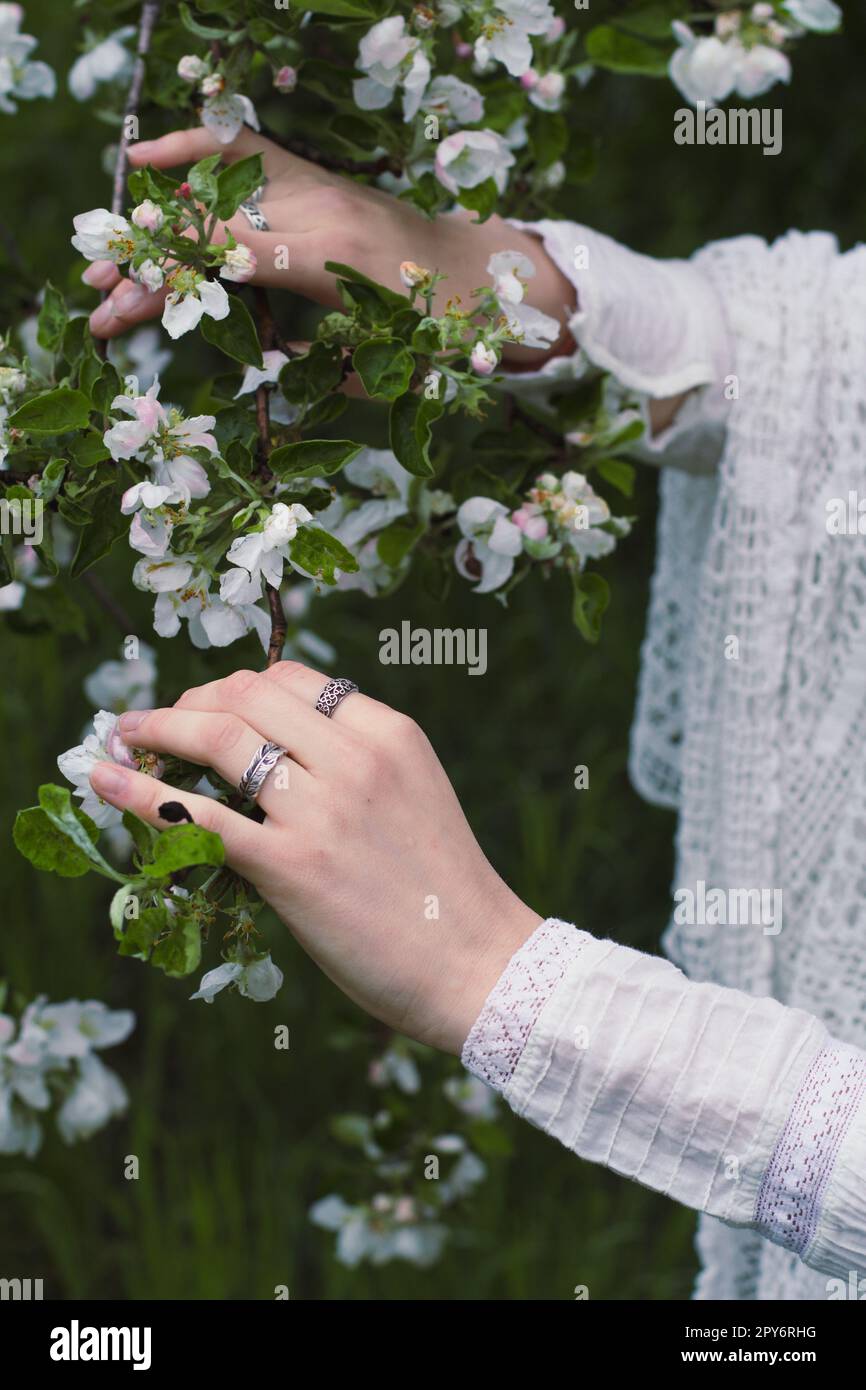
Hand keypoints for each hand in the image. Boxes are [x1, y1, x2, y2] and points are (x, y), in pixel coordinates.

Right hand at [82, 126, 575, 366]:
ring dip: (158, 210)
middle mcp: (319, 210)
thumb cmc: (440, 337)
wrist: (486, 275)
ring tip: (109, 239)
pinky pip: (248, 151)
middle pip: (211, 227)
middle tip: (97, 293)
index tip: (121, 312)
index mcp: (332, 259)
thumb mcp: (383, 370)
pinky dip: (196, 149)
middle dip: (149, 263)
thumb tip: (262, 360)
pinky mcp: (321, 177)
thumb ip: (318, 366)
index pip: (226, 263)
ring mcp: (320, 185)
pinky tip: (148, 156)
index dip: (168, 286)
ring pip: (219, 182)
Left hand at [88, 663, 541, 1052]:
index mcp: (389, 733)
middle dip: (190, 700)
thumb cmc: (446, 893)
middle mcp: (355, 757)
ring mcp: (321, 810)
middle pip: (247, 694)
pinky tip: (105, 781)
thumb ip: (352, 766)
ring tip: (124, 739)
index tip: (209, 707)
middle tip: (159, 727)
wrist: (479, 964)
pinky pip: (197, 816)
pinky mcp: (291, 866)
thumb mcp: (411, 797)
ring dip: (156, 730)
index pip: (292, 678)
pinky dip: (140, 793)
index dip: (236, 686)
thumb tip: (273, 759)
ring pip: (218, 737)